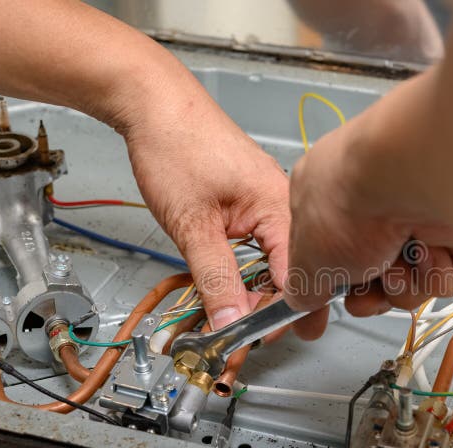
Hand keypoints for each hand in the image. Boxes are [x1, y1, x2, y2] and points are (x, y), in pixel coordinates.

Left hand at [115, 78, 289, 329]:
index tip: (255, 339)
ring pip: (278, 263)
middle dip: (271, 309)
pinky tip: (233, 284)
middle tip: (241, 336)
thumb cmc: (176, 146)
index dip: (279, 314)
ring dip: (256, 291)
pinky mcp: (256, 203)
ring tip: (232, 314)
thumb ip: (216, 279)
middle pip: (293, 274)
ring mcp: (272, 204)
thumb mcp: (192, 225)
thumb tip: (231, 323)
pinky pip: (264, 247)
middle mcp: (287, 206)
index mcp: (283, 208)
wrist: (155, 104)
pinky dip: (248, 270)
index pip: (297, 277)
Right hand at [284, 114, 452, 336]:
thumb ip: (301, 286)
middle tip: (367, 287)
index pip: (333, 255)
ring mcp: (424, 217)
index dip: (331, 288)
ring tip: (397, 261)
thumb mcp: (306, 258)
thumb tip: (301, 301)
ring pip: (413, 283)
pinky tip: (427, 252)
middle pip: (375, 278)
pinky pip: (449, 280)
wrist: (412, 178)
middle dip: (370, 295)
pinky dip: (436, 276)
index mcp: (334, 198)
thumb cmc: (354, 200)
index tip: (323, 312)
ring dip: (401, 285)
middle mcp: (381, 205)